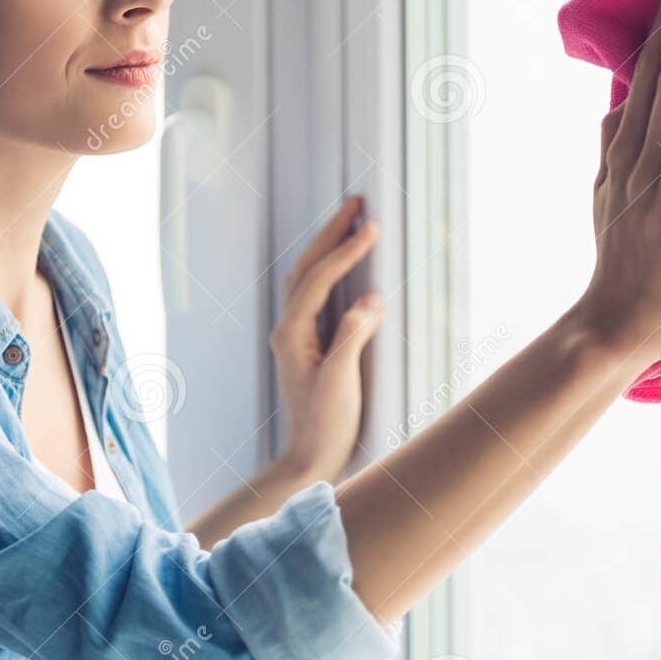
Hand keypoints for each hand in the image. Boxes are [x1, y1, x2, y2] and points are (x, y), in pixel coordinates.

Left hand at [269, 195, 384, 480]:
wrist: (311, 457)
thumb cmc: (325, 424)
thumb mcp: (340, 381)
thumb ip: (353, 337)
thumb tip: (371, 299)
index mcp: (292, 333)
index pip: (319, 278)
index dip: (346, 250)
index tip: (372, 227)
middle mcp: (288, 327)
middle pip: (306, 267)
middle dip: (331, 232)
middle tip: (357, 202)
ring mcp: (296, 334)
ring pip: (308, 276)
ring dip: (329, 245)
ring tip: (354, 220)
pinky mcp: (309, 342)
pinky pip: (316, 293)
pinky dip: (331, 269)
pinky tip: (347, 262)